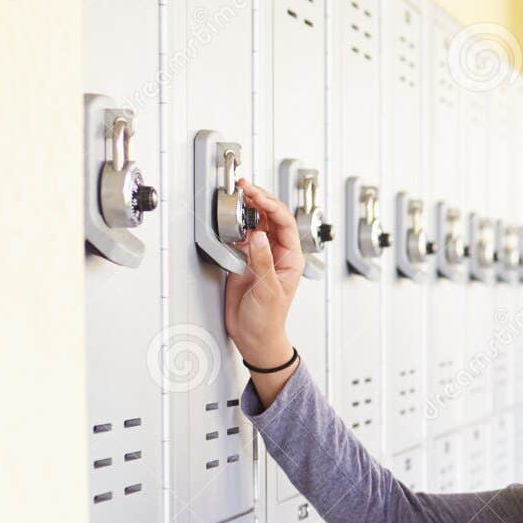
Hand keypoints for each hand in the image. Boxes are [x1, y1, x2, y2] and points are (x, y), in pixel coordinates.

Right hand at [223, 179, 304, 365]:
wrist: (253, 336)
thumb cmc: (268, 319)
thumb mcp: (267, 289)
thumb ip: (262, 260)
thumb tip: (257, 235)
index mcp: (291, 258)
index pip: (284, 222)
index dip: (271, 204)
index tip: (255, 194)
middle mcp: (278, 253)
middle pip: (272, 217)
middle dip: (260, 199)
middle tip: (244, 186)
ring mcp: (262, 254)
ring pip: (258, 222)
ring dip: (249, 208)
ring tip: (238, 195)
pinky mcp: (246, 259)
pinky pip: (243, 234)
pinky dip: (237, 223)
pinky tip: (231, 216)